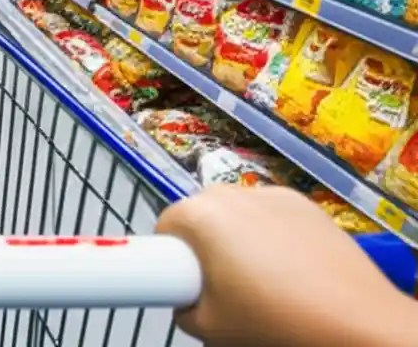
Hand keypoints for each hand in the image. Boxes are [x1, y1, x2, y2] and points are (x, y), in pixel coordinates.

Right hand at [157, 185, 416, 346]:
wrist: (356, 323)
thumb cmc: (277, 322)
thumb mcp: (208, 328)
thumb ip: (182, 307)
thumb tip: (189, 300)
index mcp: (200, 216)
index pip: (164, 228)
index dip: (168, 258)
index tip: (186, 282)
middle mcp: (232, 193)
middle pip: (200, 216)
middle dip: (204, 247)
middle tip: (223, 288)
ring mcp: (272, 195)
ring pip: (237, 215)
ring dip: (237, 238)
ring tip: (261, 282)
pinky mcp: (305, 204)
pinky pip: (270, 216)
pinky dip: (271, 236)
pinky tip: (289, 270)